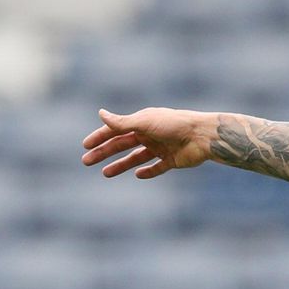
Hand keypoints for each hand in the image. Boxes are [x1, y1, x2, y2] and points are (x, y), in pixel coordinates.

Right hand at [82, 108, 213, 177]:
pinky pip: (157, 168)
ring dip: (120, 165)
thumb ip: (122, 122)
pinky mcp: (172, 160)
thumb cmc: (174, 125)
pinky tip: (138, 175)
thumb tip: (100, 113)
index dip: (100, 137)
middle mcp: (150, 134)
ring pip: (136, 157)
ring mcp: (161, 147)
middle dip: (104, 152)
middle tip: (87, 162)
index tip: (85, 146)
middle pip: (122, 144)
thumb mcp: (145, 122)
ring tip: (105, 173)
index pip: (116, 129)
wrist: (202, 137)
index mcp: (142, 122)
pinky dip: (148, 172)